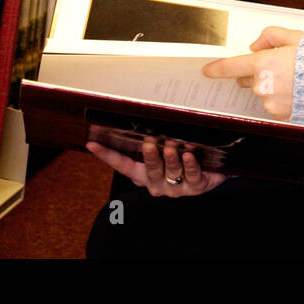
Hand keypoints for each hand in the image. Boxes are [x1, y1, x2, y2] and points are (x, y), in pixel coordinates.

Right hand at [86, 137, 226, 196]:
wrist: (210, 170)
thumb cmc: (180, 156)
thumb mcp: (162, 147)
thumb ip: (150, 139)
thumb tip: (137, 115)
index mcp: (143, 174)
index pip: (122, 165)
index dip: (107, 156)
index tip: (92, 143)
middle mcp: (157, 183)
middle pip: (149, 170)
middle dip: (149, 157)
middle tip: (149, 144)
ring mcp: (175, 188)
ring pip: (170, 172)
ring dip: (171, 159)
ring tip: (172, 147)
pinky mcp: (195, 187)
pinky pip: (191, 176)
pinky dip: (190, 165)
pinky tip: (188, 156)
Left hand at [202, 25, 302, 120]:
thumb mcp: (297, 37)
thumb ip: (272, 36)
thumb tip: (256, 45)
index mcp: (264, 64)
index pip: (232, 67)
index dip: (217, 68)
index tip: (207, 70)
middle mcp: (264, 87)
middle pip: (249, 80)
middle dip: (258, 73)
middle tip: (280, 67)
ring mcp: (273, 104)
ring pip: (264, 93)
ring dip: (273, 87)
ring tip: (296, 80)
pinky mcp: (283, 117)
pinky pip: (276, 106)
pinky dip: (283, 100)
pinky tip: (299, 92)